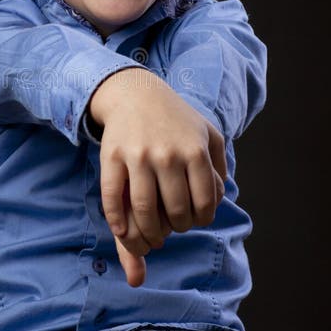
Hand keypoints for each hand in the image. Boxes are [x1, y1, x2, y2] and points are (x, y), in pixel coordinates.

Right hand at [89, 68, 225, 285]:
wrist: (136, 93)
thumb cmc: (176, 119)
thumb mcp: (208, 134)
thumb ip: (219, 167)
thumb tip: (218, 200)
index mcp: (195, 152)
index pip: (203, 205)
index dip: (200, 220)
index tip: (193, 221)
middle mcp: (168, 155)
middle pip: (175, 212)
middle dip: (176, 228)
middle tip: (172, 229)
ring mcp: (138, 156)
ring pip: (144, 210)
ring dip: (149, 233)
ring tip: (152, 236)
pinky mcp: (112, 156)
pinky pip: (112, 197)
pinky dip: (116, 221)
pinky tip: (121, 231)